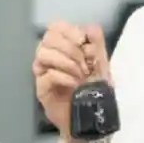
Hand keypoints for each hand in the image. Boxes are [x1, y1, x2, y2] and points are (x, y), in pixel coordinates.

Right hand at [32, 21, 109, 137]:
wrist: (91, 116)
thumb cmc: (94, 88)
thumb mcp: (102, 63)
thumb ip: (98, 43)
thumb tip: (91, 28)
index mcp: (64, 46)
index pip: (57, 27)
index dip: (70, 31)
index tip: (84, 42)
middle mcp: (50, 56)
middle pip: (49, 37)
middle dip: (70, 48)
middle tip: (85, 64)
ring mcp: (43, 71)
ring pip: (43, 53)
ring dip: (66, 62)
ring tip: (80, 75)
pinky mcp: (41, 88)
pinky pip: (47, 74)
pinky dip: (63, 76)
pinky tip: (74, 84)